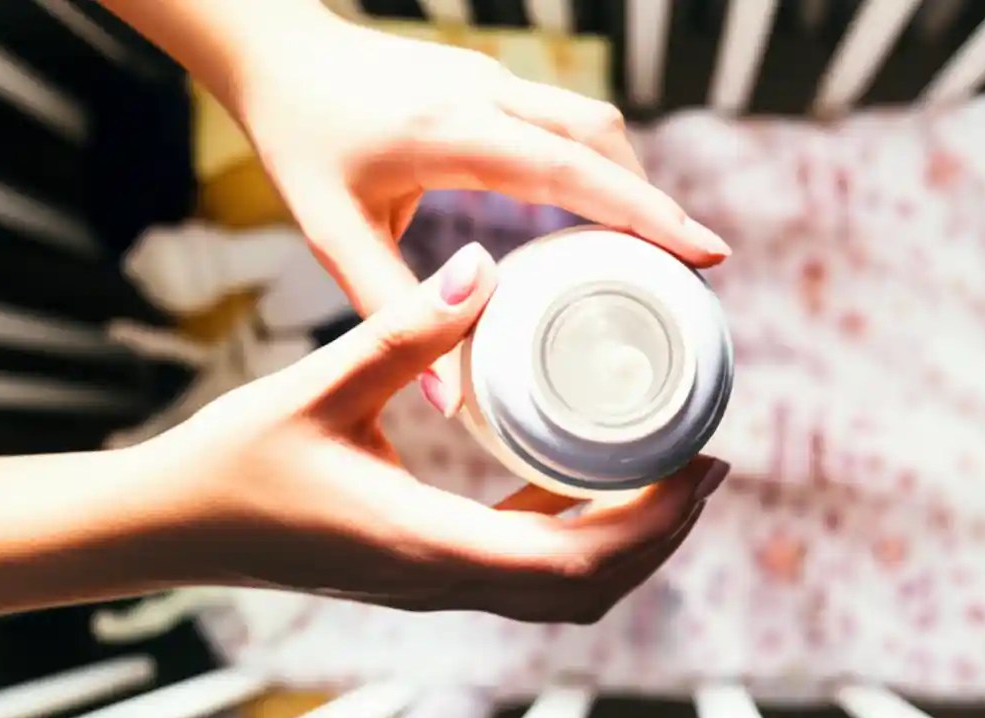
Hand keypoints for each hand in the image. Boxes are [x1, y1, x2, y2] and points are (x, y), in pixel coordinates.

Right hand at [146, 243, 728, 621]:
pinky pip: (523, 564)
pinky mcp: (422, 565)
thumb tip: (483, 266)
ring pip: (561, 586)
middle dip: (661, 533)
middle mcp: (442, 578)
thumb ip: (404, 331)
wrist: (174, 526)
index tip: (701, 464)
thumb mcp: (318, 387)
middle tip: (706, 462)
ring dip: (626, 539)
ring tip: (668, 471)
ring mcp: (434, 580)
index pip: (575, 558)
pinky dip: (575, 532)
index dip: (654, 521)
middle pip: (588, 587)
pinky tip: (585, 477)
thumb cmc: (235, 465)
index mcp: (428, 544)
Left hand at [233, 15, 731, 415]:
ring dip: (629, 180)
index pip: (575, 171)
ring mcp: (495, 80)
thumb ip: (390, 310)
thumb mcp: (332, 232)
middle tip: (693, 267)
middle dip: (655, 204)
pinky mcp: (492, 81)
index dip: (647, 214)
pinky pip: (566, 118)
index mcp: (455, 133)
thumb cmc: (300, 139)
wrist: (279, 53)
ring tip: (650, 246)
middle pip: (604, 140)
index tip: (705, 253)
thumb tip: (446, 398)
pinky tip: (595, 208)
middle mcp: (489, 95)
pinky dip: (597, 163)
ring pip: (592, 122)